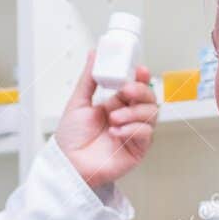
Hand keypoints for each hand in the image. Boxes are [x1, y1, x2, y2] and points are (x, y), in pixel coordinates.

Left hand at [52, 54, 158, 187]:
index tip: (139, 70)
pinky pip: (146, 134)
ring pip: (151, 114)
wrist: (67, 164)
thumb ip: (88, 79)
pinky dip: (132, 129)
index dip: (141, 77)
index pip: (135, 86)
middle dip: (140, 91)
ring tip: (113, 118)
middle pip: (149, 98)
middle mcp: (127, 117)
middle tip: (125, 92)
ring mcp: (133, 133)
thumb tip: (93, 55)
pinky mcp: (137, 150)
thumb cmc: (70, 139)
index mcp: (115, 105)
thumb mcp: (77, 103)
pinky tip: (116, 132)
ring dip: (133, 112)